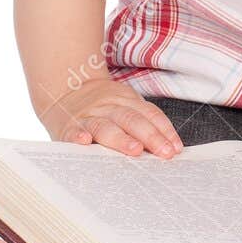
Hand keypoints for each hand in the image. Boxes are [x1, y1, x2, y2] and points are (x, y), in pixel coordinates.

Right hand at [46, 79, 183, 158]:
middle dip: (151, 137)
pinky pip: (74, 130)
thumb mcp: (125, 105)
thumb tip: (168, 147)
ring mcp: (89, 116)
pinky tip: (85, 141)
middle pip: (132, 120)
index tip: (175, 148)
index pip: (150, 114)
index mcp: (127, 101)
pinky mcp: (69, 126)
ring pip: (106, 126)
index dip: (164, 130)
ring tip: (135, 150)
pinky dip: (79, 135)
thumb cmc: (102, 107)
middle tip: (164, 152)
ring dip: (122, 139)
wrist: (66, 90)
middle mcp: (109, 107)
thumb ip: (143, 123)